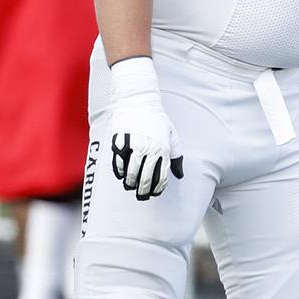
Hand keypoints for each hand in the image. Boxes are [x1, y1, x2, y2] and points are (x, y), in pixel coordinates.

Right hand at [106, 57, 179, 200]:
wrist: (138, 102)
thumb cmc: (158, 121)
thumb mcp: (173, 137)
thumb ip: (176, 157)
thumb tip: (179, 174)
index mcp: (163, 149)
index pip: (161, 176)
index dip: (157, 188)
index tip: (154, 193)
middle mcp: (149, 149)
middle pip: (144, 178)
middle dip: (143, 191)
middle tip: (142, 196)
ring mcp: (133, 146)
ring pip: (130, 173)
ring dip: (130, 183)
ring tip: (131, 187)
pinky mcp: (120, 142)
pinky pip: (118, 162)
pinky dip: (120, 171)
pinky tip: (122, 175)